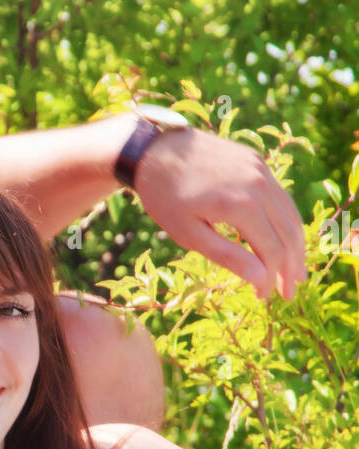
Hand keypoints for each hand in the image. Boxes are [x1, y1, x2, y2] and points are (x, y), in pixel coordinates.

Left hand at [133, 127, 306, 301]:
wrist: (153, 150)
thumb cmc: (164, 197)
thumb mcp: (188, 234)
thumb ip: (227, 256)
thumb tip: (261, 279)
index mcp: (241, 204)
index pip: (270, 250)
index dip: (271, 278)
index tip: (264, 298)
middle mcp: (258, 183)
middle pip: (288, 233)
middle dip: (290, 267)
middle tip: (289, 294)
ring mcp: (259, 169)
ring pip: (289, 214)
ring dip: (294, 245)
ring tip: (294, 272)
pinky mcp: (256, 161)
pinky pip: (279, 196)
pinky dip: (284, 221)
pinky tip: (281, 239)